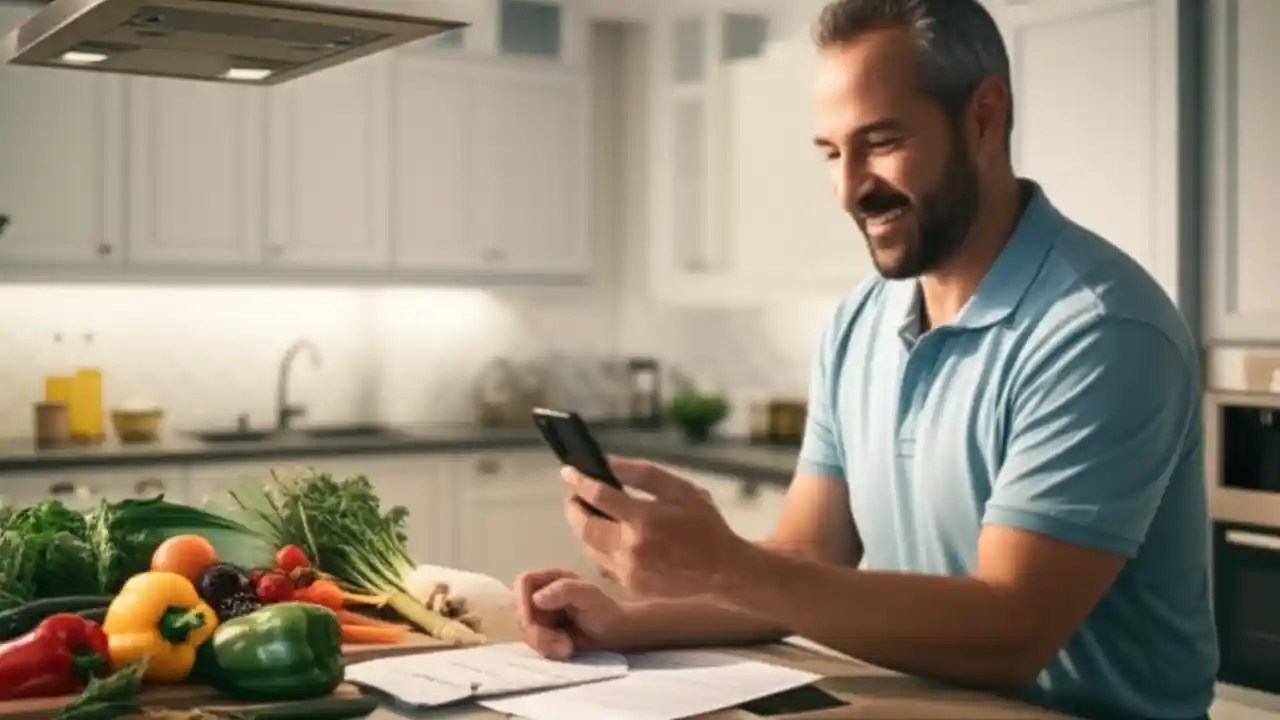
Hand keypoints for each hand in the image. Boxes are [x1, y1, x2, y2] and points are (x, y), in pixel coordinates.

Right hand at [513, 568, 628, 659]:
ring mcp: (542, 616)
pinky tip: (565, 651)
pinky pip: (534, 643)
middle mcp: (542, 595)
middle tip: (561, 644)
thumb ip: (564, 590)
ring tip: (567, 649)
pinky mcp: (544, 634)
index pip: (523, 582)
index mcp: (551, 578)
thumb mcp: (588, 595)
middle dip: (536, 632)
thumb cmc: (605, 610)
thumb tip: (536, 599)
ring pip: (526, 630)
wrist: (616, 634)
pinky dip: (547, 650)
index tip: (532, 622)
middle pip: (521, 611)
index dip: (522, 602)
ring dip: (543, 644)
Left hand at [562, 457, 746, 598]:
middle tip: (573, 494)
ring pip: (589, 547)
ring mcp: (629, 572)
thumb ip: (644, 474)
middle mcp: (632, 549)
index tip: (568, 471)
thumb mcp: (682, 490)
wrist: (725, 571)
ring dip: (583, 527)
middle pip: (585, 526)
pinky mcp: (630, 586)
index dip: (580, 481)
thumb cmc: (706, 525)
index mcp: (646, 520)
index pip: (599, 496)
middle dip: (574, 508)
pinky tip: (608, 534)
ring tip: (588, 511)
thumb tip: (608, 462)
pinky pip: (603, 563)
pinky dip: (599, 546)